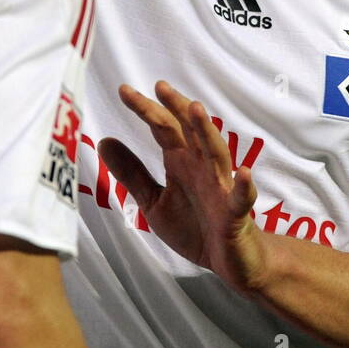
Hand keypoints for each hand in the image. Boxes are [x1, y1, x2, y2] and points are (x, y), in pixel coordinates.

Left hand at [98, 81, 267, 293]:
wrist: (230, 260)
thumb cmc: (195, 226)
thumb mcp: (154, 201)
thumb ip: (132, 173)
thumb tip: (104, 141)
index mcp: (181, 162)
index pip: (163, 128)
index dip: (146, 109)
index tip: (124, 90)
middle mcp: (202, 168)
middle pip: (188, 132)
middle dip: (175, 108)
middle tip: (159, 86)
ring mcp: (221, 188)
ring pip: (215, 154)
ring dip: (207, 132)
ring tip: (196, 110)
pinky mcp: (236, 214)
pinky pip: (241, 199)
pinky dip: (244, 186)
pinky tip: (243, 173)